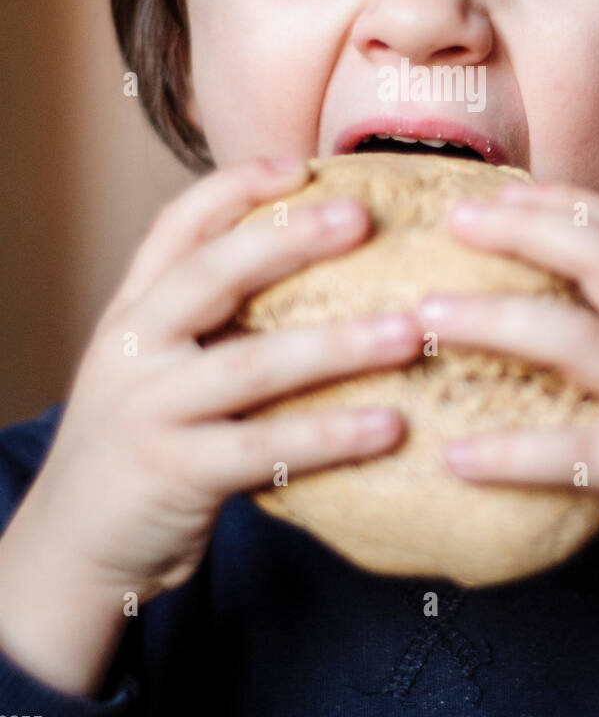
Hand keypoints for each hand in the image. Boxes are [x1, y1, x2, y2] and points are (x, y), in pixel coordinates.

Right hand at [4, 157, 421, 606]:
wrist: (71, 550)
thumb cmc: (141, 446)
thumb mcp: (153, 368)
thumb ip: (208, 324)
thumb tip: (318, 277)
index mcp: (133, 312)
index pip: (179, 226)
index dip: (239, 187)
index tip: (303, 166)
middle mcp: (134, 348)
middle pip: (212, 272)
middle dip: (291, 239)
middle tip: (362, 217)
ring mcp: (150, 410)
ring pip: (252, 363)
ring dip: (338, 344)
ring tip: (409, 330)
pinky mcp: (174, 473)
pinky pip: (265, 447)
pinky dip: (331, 433)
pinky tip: (389, 425)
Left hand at [415, 179, 598, 624]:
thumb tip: (533, 326)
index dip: (563, 203)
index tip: (499, 187)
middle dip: (526, 230)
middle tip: (454, 219)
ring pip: (583, 342)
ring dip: (497, 320)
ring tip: (424, 318)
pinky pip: (583, 452)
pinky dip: (517, 452)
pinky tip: (457, 457)